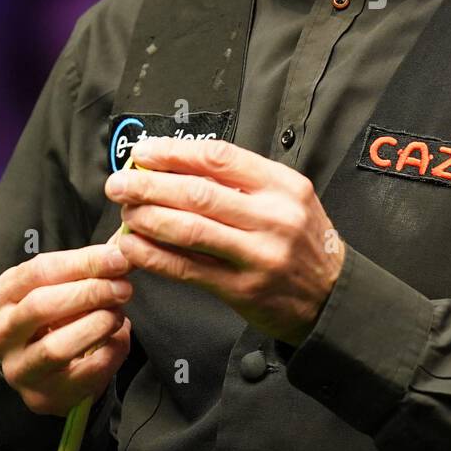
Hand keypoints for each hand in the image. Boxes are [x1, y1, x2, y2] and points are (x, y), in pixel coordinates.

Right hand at [0, 244, 133, 416]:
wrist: (53, 373)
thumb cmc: (61, 318)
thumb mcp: (67, 287)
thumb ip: (91, 267)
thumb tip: (126, 244)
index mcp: (4, 295)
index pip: (39, 271)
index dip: (83, 263)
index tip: (118, 258)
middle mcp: (2, 332)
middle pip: (42, 307)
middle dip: (89, 293)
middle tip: (124, 287)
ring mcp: (19, 369)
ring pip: (56, 347)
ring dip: (96, 326)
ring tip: (119, 314)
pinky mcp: (42, 397)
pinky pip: (82, 375)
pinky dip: (109, 354)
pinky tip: (118, 339)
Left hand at [105, 136, 345, 345]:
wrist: (331, 297)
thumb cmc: (303, 242)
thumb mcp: (288, 199)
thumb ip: (243, 182)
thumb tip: (179, 166)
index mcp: (282, 186)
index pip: (220, 158)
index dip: (175, 153)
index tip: (145, 152)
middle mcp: (272, 218)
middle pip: (198, 193)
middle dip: (149, 186)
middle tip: (119, 183)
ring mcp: (257, 255)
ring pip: (190, 230)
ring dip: (148, 219)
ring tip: (125, 212)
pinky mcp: (242, 289)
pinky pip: (188, 269)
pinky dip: (154, 256)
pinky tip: (133, 247)